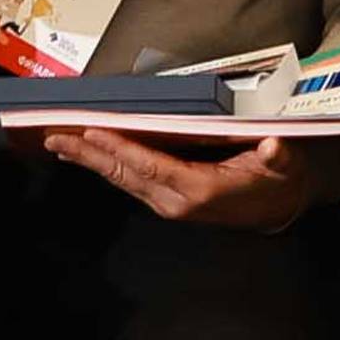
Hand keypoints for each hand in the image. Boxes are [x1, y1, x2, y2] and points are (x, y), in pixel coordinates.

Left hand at [30, 126, 308, 231]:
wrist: (277, 207)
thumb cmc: (276, 179)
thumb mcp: (282, 165)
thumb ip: (276, 156)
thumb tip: (272, 146)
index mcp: (199, 189)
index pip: (151, 165)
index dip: (120, 148)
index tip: (92, 132)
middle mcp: (177, 201)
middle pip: (126, 174)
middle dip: (89, 156)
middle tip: (56, 138)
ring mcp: (168, 204)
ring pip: (123, 180)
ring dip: (92, 162)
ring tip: (62, 144)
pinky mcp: (165, 201)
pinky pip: (130, 182)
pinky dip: (107, 167)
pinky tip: (90, 155)